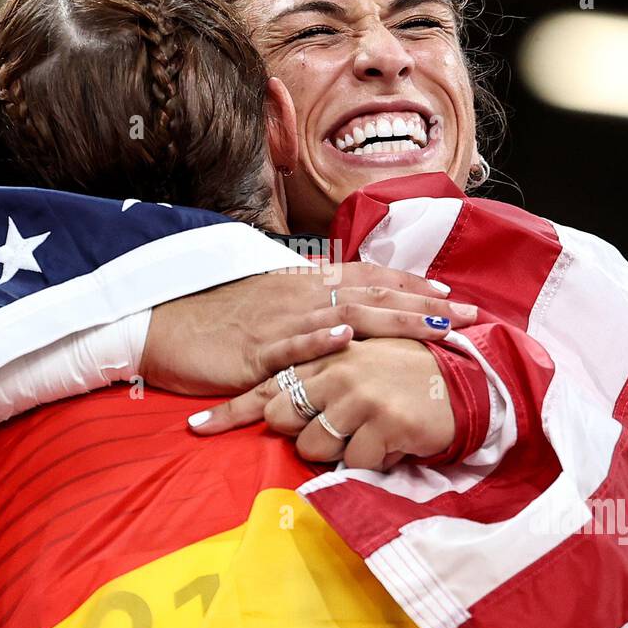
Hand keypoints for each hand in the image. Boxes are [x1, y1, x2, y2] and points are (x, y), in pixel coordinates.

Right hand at [139, 264, 475, 395]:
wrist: (158, 324)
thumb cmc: (212, 319)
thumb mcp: (266, 307)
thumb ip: (305, 310)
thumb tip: (341, 318)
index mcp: (301, 285)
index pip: (366, 278)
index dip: (408, 284)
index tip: (448, 293)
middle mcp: (297, 295)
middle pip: (371, 293)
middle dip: (422, 303)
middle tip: (468, 312)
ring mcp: (277, 321)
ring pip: (343, 314)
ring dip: (393, 319)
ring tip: (434, 323)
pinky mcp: (253, 350)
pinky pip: (291, 343)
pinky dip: (322, 337)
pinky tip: (350, 337)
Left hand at [188, 338, 455, 470]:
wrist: (471, 379)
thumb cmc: (414, 372)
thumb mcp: (364, 358)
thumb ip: (323, 371)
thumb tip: (283, 406)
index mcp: (330, 352)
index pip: (269, 384)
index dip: (231, 410)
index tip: (196, 427)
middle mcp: (337, 369)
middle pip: (285, 421)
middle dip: (304, 434)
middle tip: (340, 428)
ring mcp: (360, 395)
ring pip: (314, 447)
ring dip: (341, 451)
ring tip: (372, 432)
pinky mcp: (383, 421)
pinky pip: (355, 463)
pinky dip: (374, 460)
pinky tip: (394, 440)